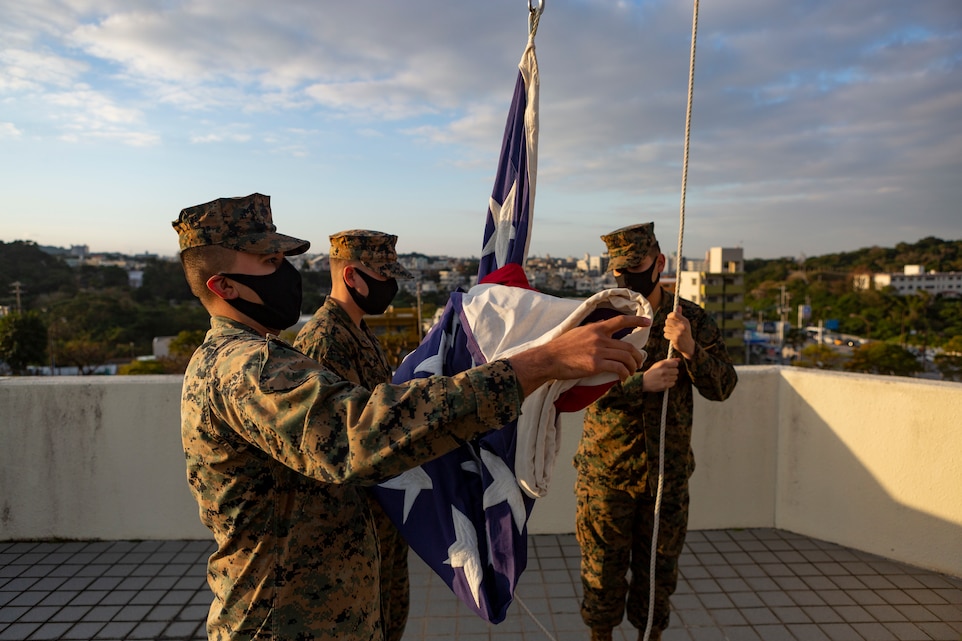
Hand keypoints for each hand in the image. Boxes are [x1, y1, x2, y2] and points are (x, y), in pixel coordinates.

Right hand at [509, 314, 649, 396]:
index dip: (636, 320)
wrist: (549, 358)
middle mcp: (599, 338)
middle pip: (628, 346)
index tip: (648, 322)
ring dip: (632, 366)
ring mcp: (598, 351)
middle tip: (638, 362)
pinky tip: (622, 378)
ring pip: (626, 357)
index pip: (620, 321)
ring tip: (631, 372)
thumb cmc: (562, 347)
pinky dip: (623, 374)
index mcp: (596, 328)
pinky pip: (618, 368)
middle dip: (637, 355)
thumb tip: (604, 324)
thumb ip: (593, 329)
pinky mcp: (596, 365)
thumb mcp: (578, 331)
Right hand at [642, 358, 679, 392]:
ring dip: (671, 378)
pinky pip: (673, 383)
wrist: (644, 382)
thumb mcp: (658, 364)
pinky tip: (664, 382)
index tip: (671, 367)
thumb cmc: (652, 372)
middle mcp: (664, 371)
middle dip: (673, 372)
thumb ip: (669, 361)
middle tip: (667, 373)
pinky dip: (670, 383)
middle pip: (676, 371)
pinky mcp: (665, 385)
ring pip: (675, 377)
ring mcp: (664, 378)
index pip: (675, 364)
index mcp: (662, 364)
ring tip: (665, 378)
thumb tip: (679, 360)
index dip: (674, 366)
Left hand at [664, 305, 695, 358]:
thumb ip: (680, 315)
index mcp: (685, 321)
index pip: (674, 314)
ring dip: (667, 331)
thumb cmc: (685, 334)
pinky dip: (667, 336)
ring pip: (665, 328)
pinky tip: (672, 338)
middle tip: (670, 328)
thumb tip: (678, 306)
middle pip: (667, 321)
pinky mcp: (675, 338)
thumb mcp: (685, 324)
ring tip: (672, 334)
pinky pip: (666, 334)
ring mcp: (679, 332)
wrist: (689, 346)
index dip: (669, 316)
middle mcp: (683, 326)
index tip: (670, 319)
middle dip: (667, 325)